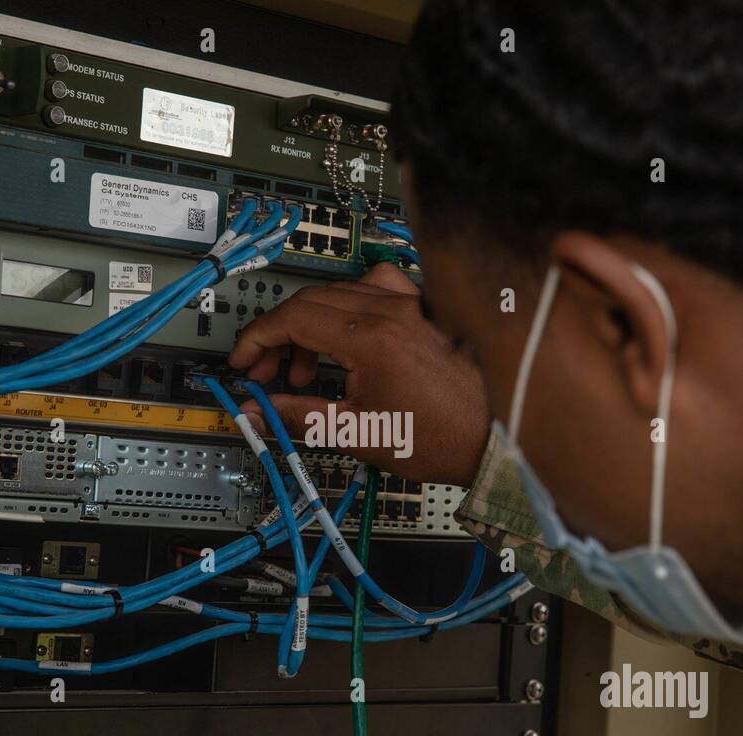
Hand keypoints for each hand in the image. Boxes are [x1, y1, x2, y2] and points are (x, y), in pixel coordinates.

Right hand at [227, 263, 489, 485]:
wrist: (498, 441)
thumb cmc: (443, 439)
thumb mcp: (358, 433)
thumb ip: (299, 416)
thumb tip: (257, 412)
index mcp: (371, 338)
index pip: (293, 317)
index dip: (258, 338)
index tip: (244, 360)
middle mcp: (393, 311)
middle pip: (312, 301)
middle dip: (279, 336)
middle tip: (268, 375)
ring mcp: (415, 307)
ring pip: (342, 292)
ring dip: (314, 322)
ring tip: (310, 367)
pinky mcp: (430, 312)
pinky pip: (382, 288)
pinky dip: (355, 305)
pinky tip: (354, 333)